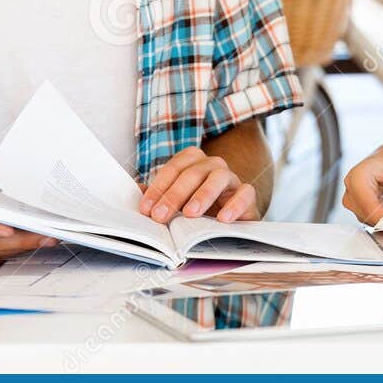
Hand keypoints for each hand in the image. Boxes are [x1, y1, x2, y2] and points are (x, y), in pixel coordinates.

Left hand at [139, 146, 257, 222]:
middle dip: (174, 194)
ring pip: (219, 177)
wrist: (231, 219)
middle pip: (193, 172)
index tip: (146, 209)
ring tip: (190, 214)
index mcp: (193, 162)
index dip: (158, 187)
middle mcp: (213, 166)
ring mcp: (232, 179)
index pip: (174, 167)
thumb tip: (135, 191)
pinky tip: (222, 219)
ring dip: (202, 195)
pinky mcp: (248, 195)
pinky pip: (245, 193)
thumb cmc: (198, 208)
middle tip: (160, 216)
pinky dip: (234, 204)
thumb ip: (157, 196)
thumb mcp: (176, 203)